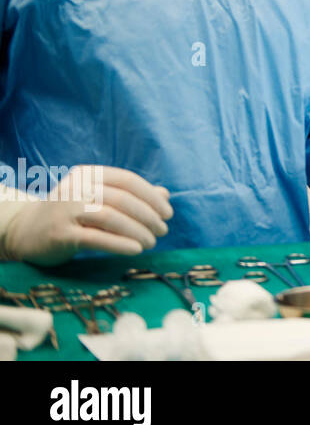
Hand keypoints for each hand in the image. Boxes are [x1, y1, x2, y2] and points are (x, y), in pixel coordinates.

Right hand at [0, 166, 171, 265]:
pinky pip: (96, 238)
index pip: (128, 180)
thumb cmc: (71, 213)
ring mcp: (66, 210)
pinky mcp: (60, 234)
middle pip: (122, 199)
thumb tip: (165, 195)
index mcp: (88, 174)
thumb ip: (131, 196)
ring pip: (110, 217)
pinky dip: (120, 244)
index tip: (168, 213)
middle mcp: (76, 188)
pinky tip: (136, 250)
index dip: (151, 197)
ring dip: (137, 231)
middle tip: (163, 230)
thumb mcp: (99, 199)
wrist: (26, 230)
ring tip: (152, 242)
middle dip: (148, 216)